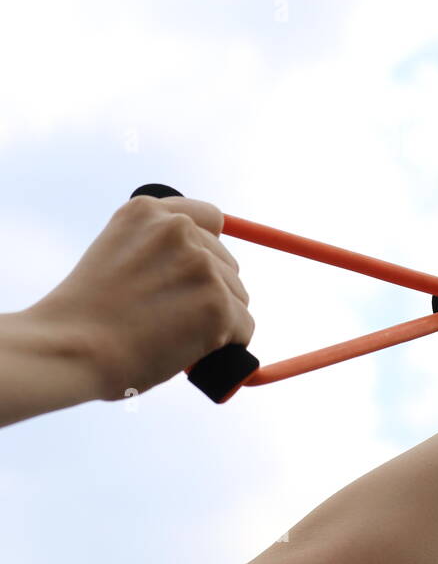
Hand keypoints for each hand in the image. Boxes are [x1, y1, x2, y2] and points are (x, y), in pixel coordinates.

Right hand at [24, 195, 254, 400]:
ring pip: (237, 297)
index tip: (193, 277)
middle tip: (172, 320)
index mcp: (148, 210)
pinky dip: (227, 345)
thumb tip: (200, 274)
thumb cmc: (80, 317)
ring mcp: (201, 265)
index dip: (206, 251)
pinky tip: (194, 353)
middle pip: (227, 262)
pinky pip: (244, 328)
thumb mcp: (113, 255)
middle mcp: (179, 229)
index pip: (209, 218)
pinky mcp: (218, 303)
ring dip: (217, 320)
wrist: (66, 350)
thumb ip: (154, 252)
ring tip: (173, 337)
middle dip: (210, 291)